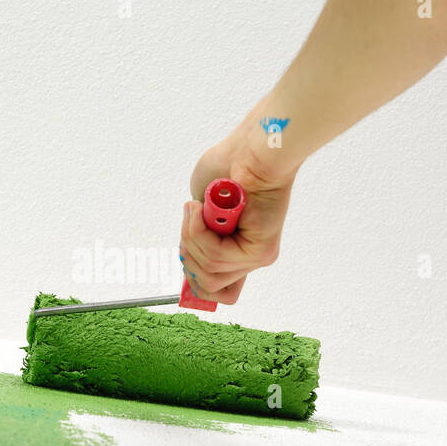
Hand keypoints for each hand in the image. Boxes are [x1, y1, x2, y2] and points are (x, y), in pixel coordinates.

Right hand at [179, 138, 296, 304]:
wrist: (250, 152)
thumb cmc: (226, 171)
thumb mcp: (200, 211)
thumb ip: (195, 237)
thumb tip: (186, 260)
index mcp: (238, 252)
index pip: (220, 293)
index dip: (195, 281)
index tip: (186, 255)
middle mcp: (250, 259)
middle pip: (206, 285)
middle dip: (187, 251)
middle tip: (191, 217)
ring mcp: (257, 257)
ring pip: (208, 270)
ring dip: (192, 236)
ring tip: (197, 208)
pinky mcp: (260, 251)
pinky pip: (216, 256)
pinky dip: (200, 231)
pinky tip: (203, 208)